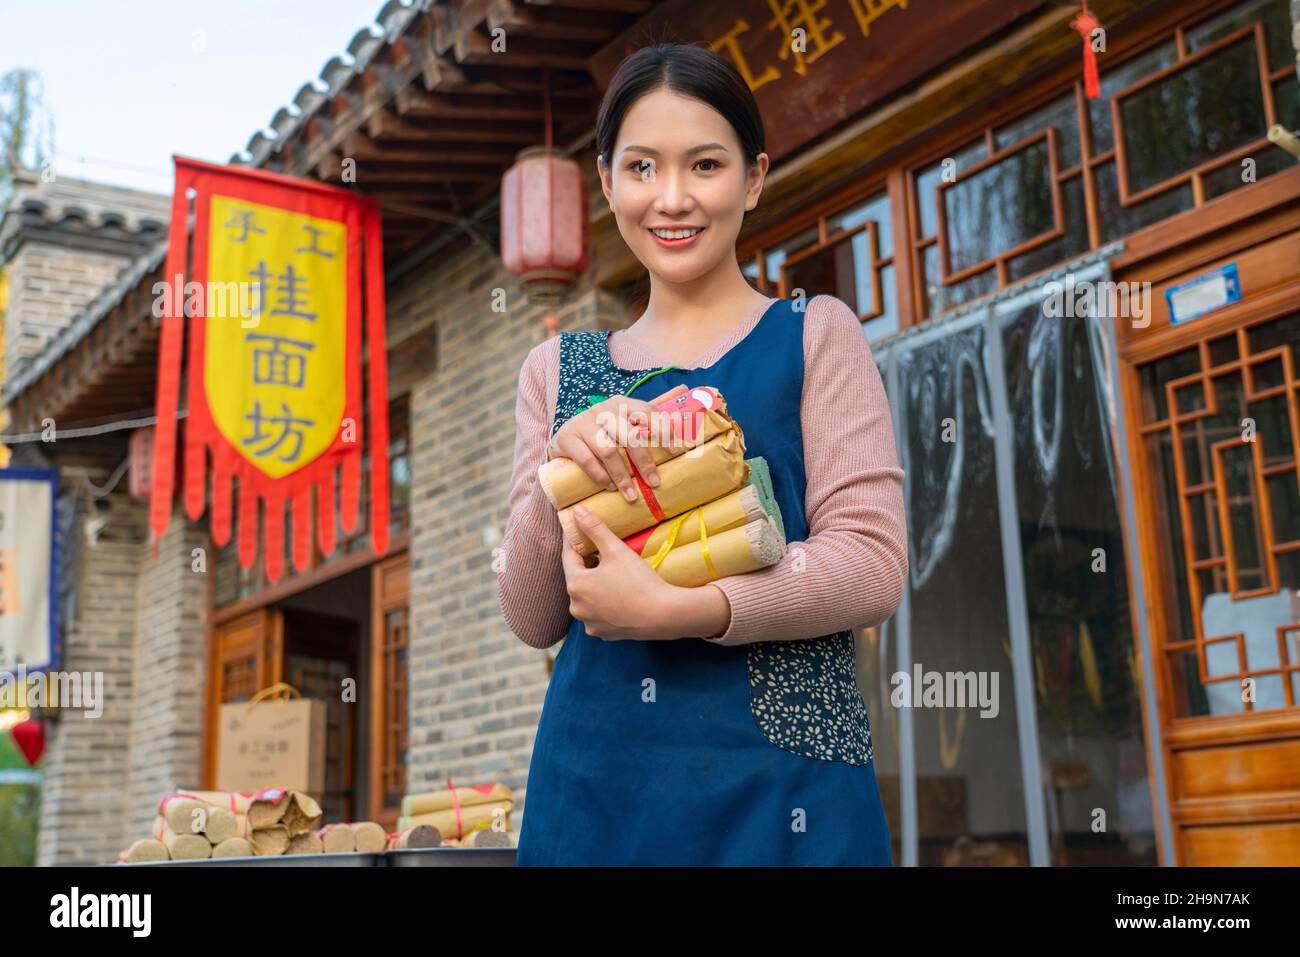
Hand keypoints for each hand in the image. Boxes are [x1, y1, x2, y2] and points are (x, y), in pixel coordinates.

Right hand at [547, 384, 688, 503]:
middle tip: (655, 482)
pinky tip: (610, 487)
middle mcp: (602, 409)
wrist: (565, 437)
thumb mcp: (624, 419)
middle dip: (644, 462)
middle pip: (629, 436)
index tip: (674, 451)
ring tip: (631, 495)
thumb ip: (650, 411)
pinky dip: (601, 476)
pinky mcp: (567, 438)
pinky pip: (587, 459)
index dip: (662, 429)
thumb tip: (684, 389)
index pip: (646, 411)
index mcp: (621, 402)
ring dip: (622, 476)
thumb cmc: (602, 431)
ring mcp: (583, 422)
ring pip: (608, 450)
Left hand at [560, 504, 684, 640]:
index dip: (574, 541)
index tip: (578, 530)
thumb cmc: (639, 580)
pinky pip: (598, 614)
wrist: (664, 615)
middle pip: (578, 578)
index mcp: (576, 585)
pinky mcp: (603, 634)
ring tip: (610, 574)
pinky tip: (617, 596)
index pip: (569, 557)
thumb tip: (576, 510)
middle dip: (586, 565)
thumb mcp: (616, 550)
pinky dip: (604, 604)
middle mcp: (576, 607)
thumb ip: (595, 528)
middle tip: (599, 551)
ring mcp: (589, 623)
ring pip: (587, 598)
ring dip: (595, 586)